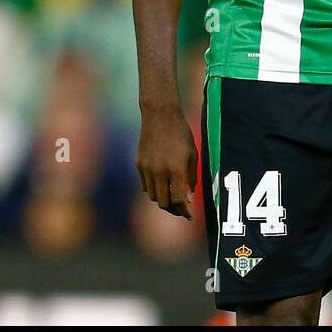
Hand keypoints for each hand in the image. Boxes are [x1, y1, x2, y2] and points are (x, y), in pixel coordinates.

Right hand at [136, 101, 197, 218]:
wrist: (160, 116)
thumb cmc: (181, 134)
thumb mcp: (193, 155)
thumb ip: (191, 178)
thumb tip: (189, 198)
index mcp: (177, 169)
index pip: (179, 200)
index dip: (185, 211)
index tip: (189, 215)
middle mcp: (160, 172)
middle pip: (164, 203)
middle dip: (173, 209)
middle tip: (181, 210)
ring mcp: (147, 169)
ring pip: (153, 196)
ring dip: (163, 200)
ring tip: (172, 198)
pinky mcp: (139, 165)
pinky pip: (145, 185)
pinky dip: (154, 189)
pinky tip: (162, 185)